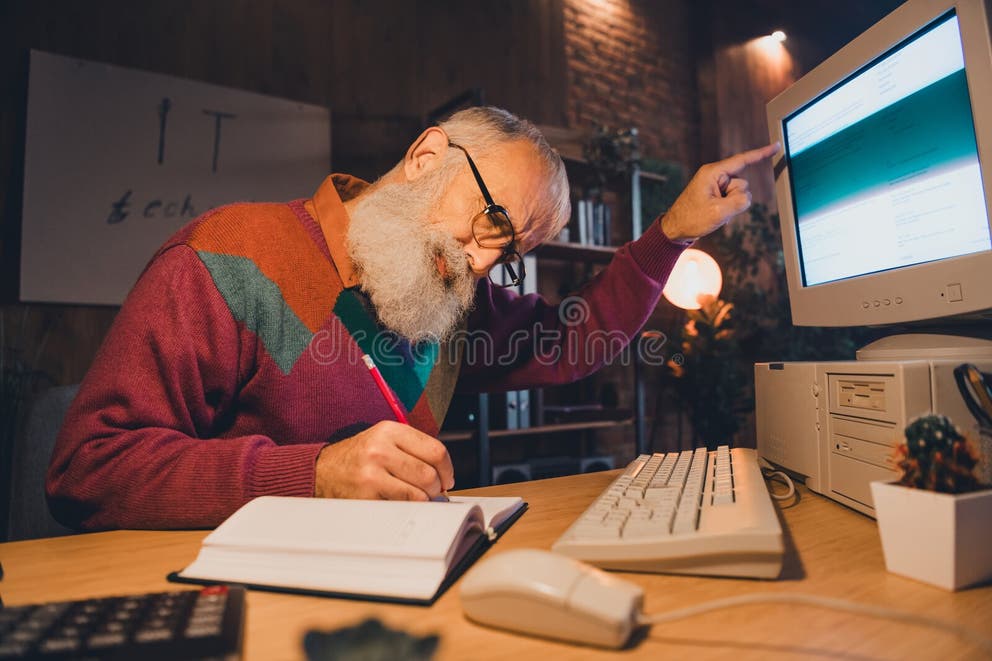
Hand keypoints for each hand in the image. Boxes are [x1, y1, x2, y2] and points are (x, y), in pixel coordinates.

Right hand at [314, 421, 454, 500]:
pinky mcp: (366, 496)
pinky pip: (401, 507)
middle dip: (436, 487)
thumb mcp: (383, 439)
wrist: (321, 470)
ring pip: (418, 494)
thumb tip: (444, 473)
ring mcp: (372, 474)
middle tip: (432, 491)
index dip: (447, 469)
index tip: (447, 477)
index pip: (436, 450)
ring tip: (416, 497)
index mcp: (389, 431)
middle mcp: (380, 449)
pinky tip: (400, 503)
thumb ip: (413, 448)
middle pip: (429, 474)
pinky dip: (407, 508)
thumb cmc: (358, 456)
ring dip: (423, 500)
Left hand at [660, 142, 779, 241]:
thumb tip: (747, 197)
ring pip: (740, 194)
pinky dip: (728, 210)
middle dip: (736, 199)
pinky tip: (713, 215)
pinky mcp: (716, 194)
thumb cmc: (692, 219)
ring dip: (731, 207)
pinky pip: (733, 201)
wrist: (675, 229)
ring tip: (713, 213)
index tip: (776, 145)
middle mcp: (715, 176)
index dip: (761, 153)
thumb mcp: (719, 212)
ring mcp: (716, 185)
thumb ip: (740, 202)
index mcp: (713, 173)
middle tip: (716, 209)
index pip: (742, 160)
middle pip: (743, 184)